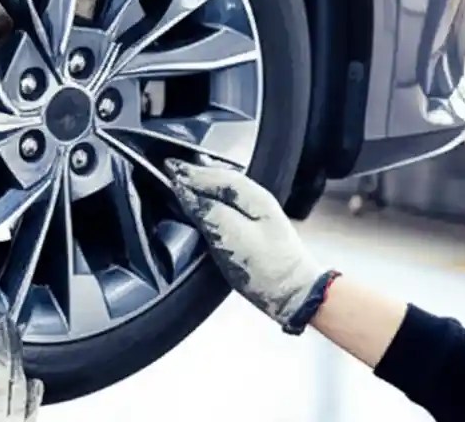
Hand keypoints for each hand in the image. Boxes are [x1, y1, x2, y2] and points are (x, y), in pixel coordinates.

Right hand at [162, 159, 338, 333]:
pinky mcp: (252, 229)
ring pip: (222, 190)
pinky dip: (208, 200)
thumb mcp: (234, 239)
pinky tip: (198, 207)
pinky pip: (225, 204)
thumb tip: (186, 192)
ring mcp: (256, 213)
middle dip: (193, 174)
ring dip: (200, 185)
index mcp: (253, 195)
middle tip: (167, 170)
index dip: (189, 172)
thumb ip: (209, 213)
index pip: (214, 175)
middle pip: (219, 178)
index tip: (166, 168)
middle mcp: (255, 199)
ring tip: (178, 183)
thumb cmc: (270, 270)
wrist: (297, 295)